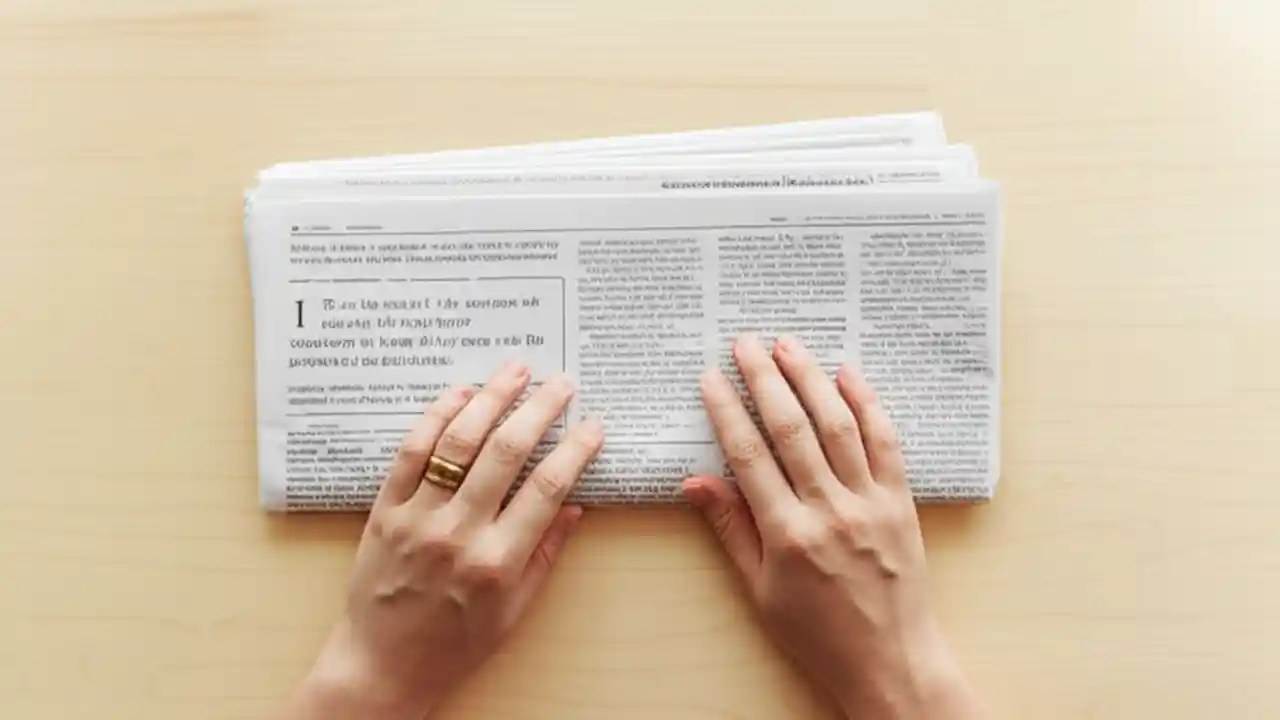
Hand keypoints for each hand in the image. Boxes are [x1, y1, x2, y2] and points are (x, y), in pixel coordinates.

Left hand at [284, 361, 602, 719]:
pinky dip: (436, 417)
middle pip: (506, 453)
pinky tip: (460, 395)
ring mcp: (417, 519)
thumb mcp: (515, 610)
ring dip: (490, 399)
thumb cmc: (454, 645)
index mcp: (497, 563)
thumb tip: (576, 504)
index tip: (593, 424)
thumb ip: (546, 554)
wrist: (383, 666)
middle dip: (539, 409)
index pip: (547, 488)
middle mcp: (457, 534)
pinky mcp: (384, 511)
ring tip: (515, 372)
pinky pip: (410, 453)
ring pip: (457, 442)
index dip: (575, 449)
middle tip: (562, 382)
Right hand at [685, 334, 983, 718]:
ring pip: (837, 426)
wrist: (890, 661)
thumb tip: (695, 480)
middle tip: (745, 343)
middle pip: (791, 429)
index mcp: (788, 534)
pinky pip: (886, 442)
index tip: (710, 378)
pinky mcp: (901, 502)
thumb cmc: (818, 633)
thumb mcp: (759, 590)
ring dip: (811, 379)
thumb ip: (730, 528)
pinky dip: (867, 404)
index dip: (727, 412)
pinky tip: (847, 375)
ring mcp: (870, 503)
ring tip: (788, 344)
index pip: (749, 457)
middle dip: (765, 379)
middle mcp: (830, 511)